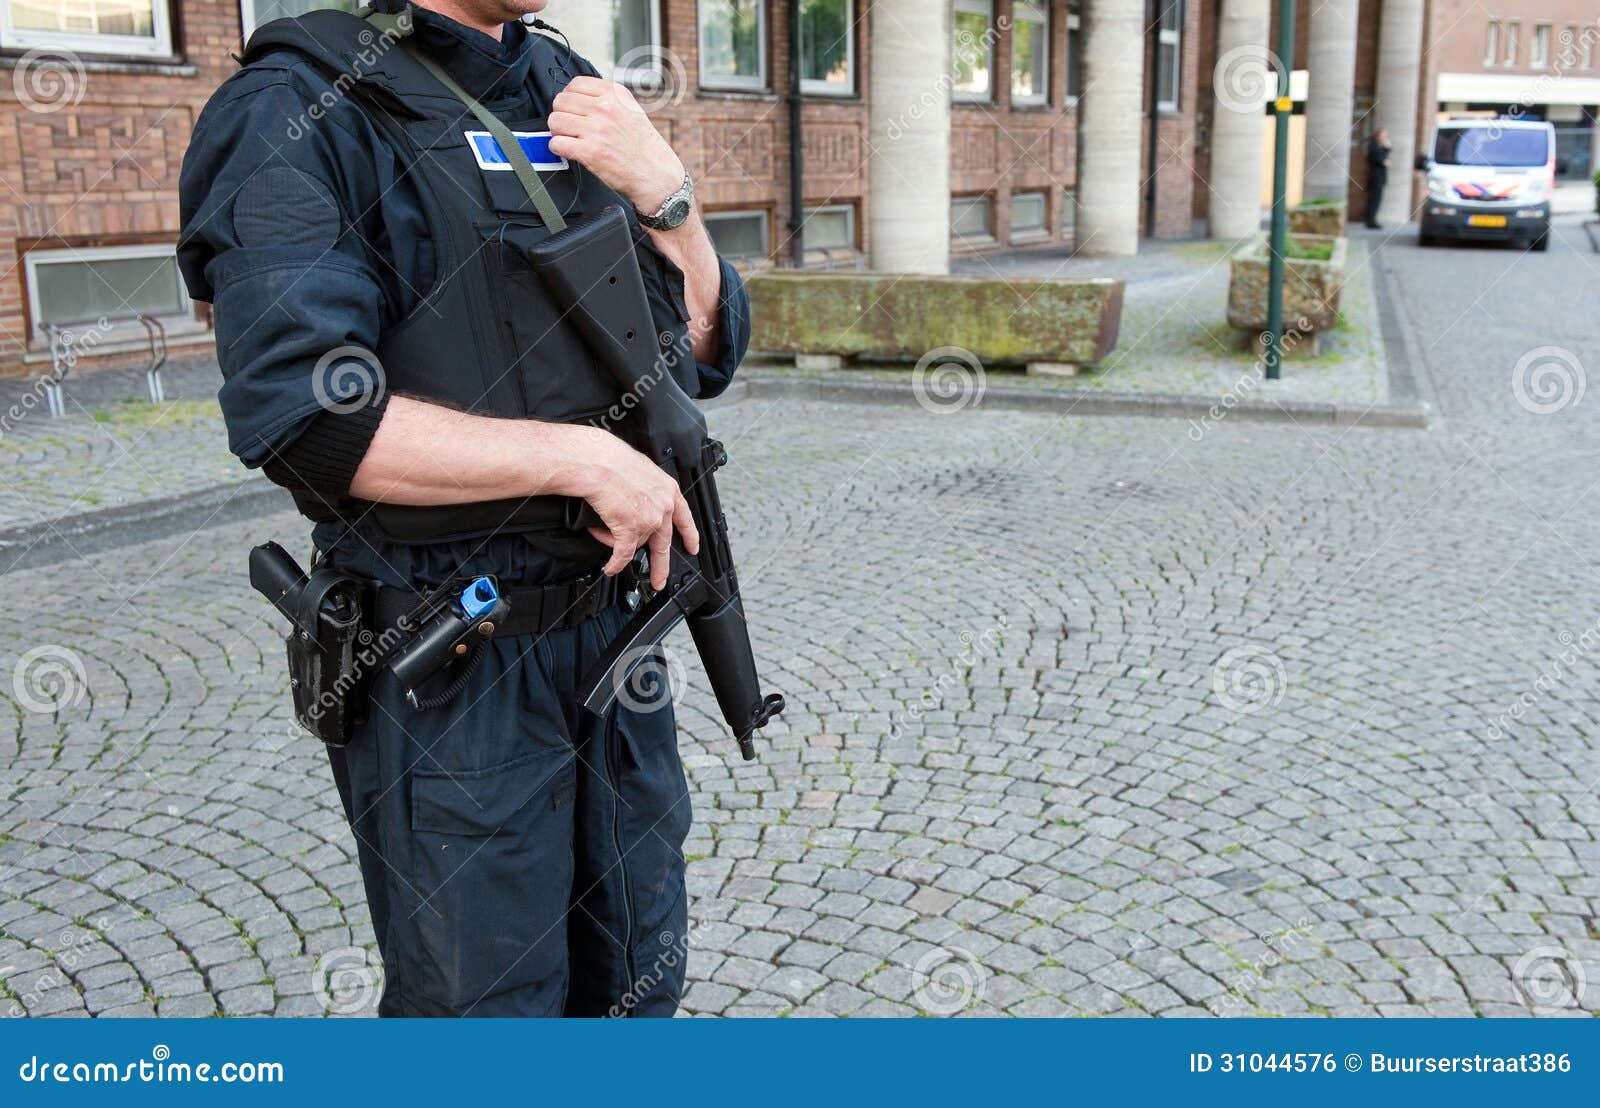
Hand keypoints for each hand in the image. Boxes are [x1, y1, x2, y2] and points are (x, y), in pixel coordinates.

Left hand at [547, 77, 685, 214]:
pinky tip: (569, 151)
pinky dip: (558, 149)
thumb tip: (579, 98)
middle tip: (570, 127)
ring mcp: (597, 130)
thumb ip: (608, 100)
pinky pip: (556, 143)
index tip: (572, 109)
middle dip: (562, 115)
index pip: (575, 84)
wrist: (656, 174)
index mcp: (615, 94)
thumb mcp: (631, 110)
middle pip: (561, 101)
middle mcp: (605, 108)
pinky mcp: (589, 152)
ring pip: (555, 121)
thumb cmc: (644, 147)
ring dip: (558, 132)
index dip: (569, 98)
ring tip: (569, 138)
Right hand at [573, 428, 698, 588]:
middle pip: (664, 543)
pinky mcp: (630, 528)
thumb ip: (648, 489)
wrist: (598, 462)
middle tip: (659, 579)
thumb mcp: (643, 470)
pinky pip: (623, 553)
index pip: (685, 518)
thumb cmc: (612, 460)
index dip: (690, 535)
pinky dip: (615, 563)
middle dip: (661, 565)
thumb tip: (639, 500)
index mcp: (668, 490)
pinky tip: (611, 568)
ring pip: (634, 542)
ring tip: (601, 529)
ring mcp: (649, 519)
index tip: (692, 547)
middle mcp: (663, 507)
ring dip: (616, 541)